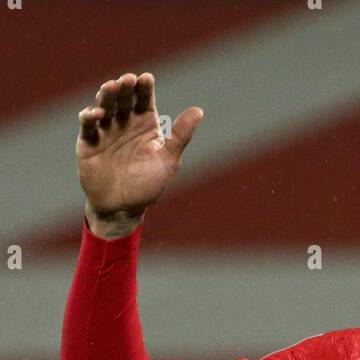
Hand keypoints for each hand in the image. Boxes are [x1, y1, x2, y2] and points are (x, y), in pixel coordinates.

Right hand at [77, 72, 202, 235]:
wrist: (123, 209)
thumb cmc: (148, 185)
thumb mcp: (168, 161)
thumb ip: (180, 135)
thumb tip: (199, 110)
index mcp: (145, 123)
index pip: (144, 98)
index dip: (144, 86)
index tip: (147, 78)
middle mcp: (125, 122)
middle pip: (124, 97)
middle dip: (125, 87)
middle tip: (128, 80)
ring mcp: (106, 130)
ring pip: (105, 105)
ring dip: (107, 95)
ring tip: (111, 88)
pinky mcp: (88, 141)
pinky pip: (87, 124)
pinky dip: (90, 116)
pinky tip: (97, 114)